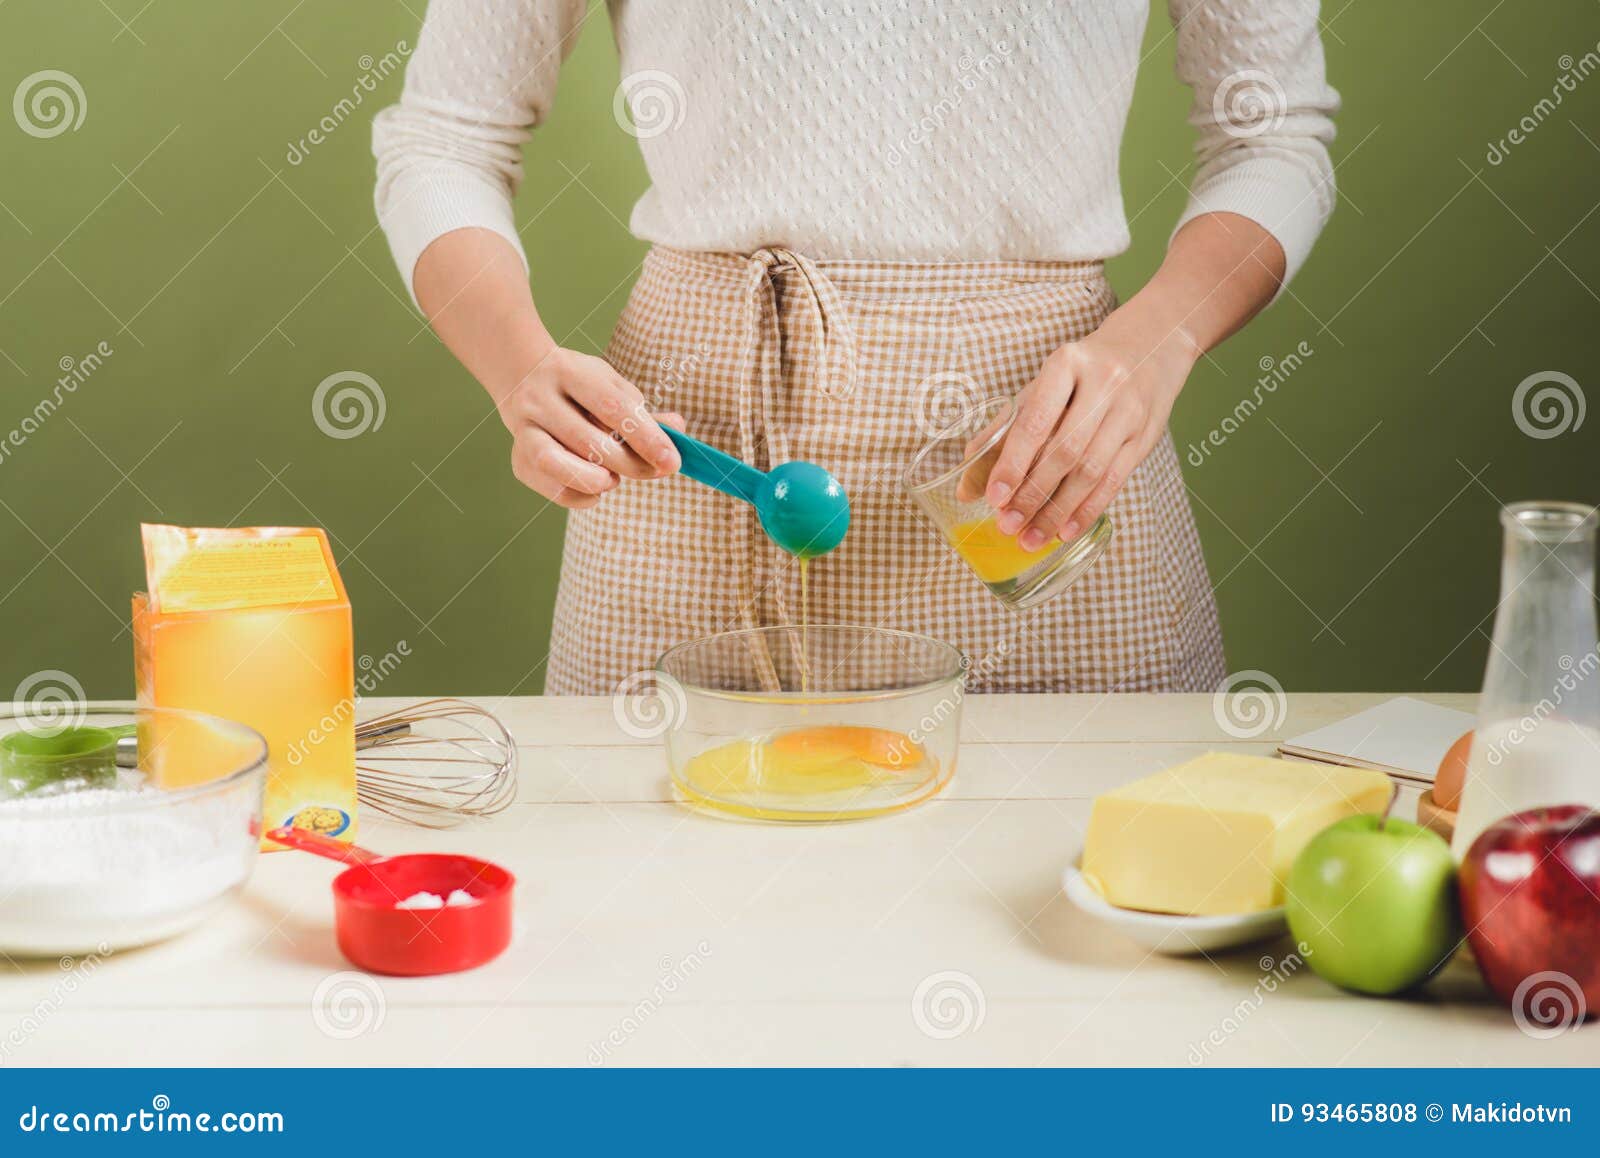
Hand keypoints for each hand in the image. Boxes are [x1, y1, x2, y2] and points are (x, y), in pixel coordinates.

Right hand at [497, 347, 682, 508]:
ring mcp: (524, 428)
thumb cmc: (580, 386)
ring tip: (613, 478)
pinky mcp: (518, 457)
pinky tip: (597, 488)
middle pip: (588, 440)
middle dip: (629, 464)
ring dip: (596, 478)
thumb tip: (678, 429)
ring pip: (555, 462)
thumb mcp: (610, 386)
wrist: (522, 375)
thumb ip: (642, 413)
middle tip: (654, 471)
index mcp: (570, 372)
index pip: (612, 407)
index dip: (646, 437)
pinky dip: (579, 495)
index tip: (672, 461)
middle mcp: (540, 398)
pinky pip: (549, 486)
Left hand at [981, 308, 1199, 549]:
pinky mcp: (1145, 436)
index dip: (1013, 463)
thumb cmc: (1082, 373)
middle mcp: (1102, 384)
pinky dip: (1087, 509)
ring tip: (1031, 538)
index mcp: (1065, 365)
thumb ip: (1003, 431)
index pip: (1035, 422)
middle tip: (1007, 525)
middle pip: (1064, 451)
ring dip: (1057, 511)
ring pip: (1091, 471)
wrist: (1150, 346)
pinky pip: (1115, 481)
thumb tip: (968, 486)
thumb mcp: (1042, 386)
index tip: (994, 497)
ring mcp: (1128, 411)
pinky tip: (1065, 530)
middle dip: (1032, 495)